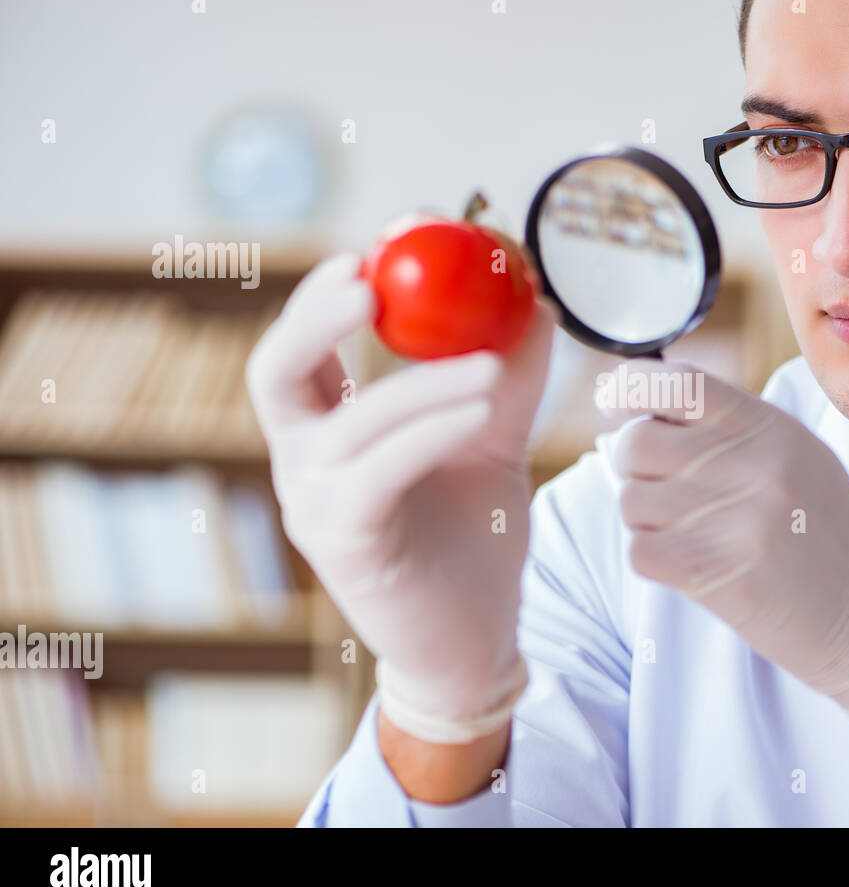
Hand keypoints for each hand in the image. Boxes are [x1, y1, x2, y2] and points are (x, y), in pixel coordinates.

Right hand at [245, 250, 557, 741]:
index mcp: (326, 433)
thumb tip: (533, 301)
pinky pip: (378, 470)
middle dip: (315, 318)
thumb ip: (505, 380)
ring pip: (349, 422)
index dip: (322, 296)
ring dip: (419, 382)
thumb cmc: (472, 540)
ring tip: (489, 365)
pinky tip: (479, 411)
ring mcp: (315, 506)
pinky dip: (429, 431)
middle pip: (276, 372)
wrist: (476, 637)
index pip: (300, 350)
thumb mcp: (492, 443)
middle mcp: (304, 464)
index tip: (374, 249)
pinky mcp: (344, 543)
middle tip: (371, 279)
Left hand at [605, 358, 848, 725]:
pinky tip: (694, 564)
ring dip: (647, 520)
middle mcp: (750, 463)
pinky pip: (640, 551)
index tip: (612, 402)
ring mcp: (732, 517)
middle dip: (634, 467)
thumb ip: (726, 428)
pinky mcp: (713, 571)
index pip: (675, 382)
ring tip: (693, 532)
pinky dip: (655, 560)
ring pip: (630, 501)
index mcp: (767, 426)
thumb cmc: (825, 532)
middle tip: (663, 489)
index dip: (629, 388)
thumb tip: (633, 406)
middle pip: (635, 443)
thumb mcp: (793, 455)